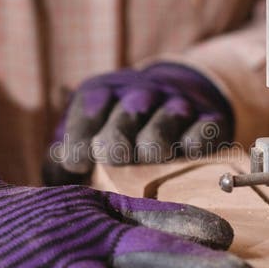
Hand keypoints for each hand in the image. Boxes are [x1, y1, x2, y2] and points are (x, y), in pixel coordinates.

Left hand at [43, 63, 233, 184]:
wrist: (177, 98)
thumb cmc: (116, 133)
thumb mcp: (84, 138)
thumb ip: (61, 161)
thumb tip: (60, 174)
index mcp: (103, 93)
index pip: (89, 108)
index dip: (81, 137)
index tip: (77, 164)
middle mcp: (140, 93)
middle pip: (128, 111)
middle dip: (118, 139)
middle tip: (114, 158)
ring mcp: (176, 104)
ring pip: (167, 119)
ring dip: (155, 142)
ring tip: (149, 157)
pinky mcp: (208, 120)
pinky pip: (204, 129)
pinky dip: (195, 143)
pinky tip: (186, 154)